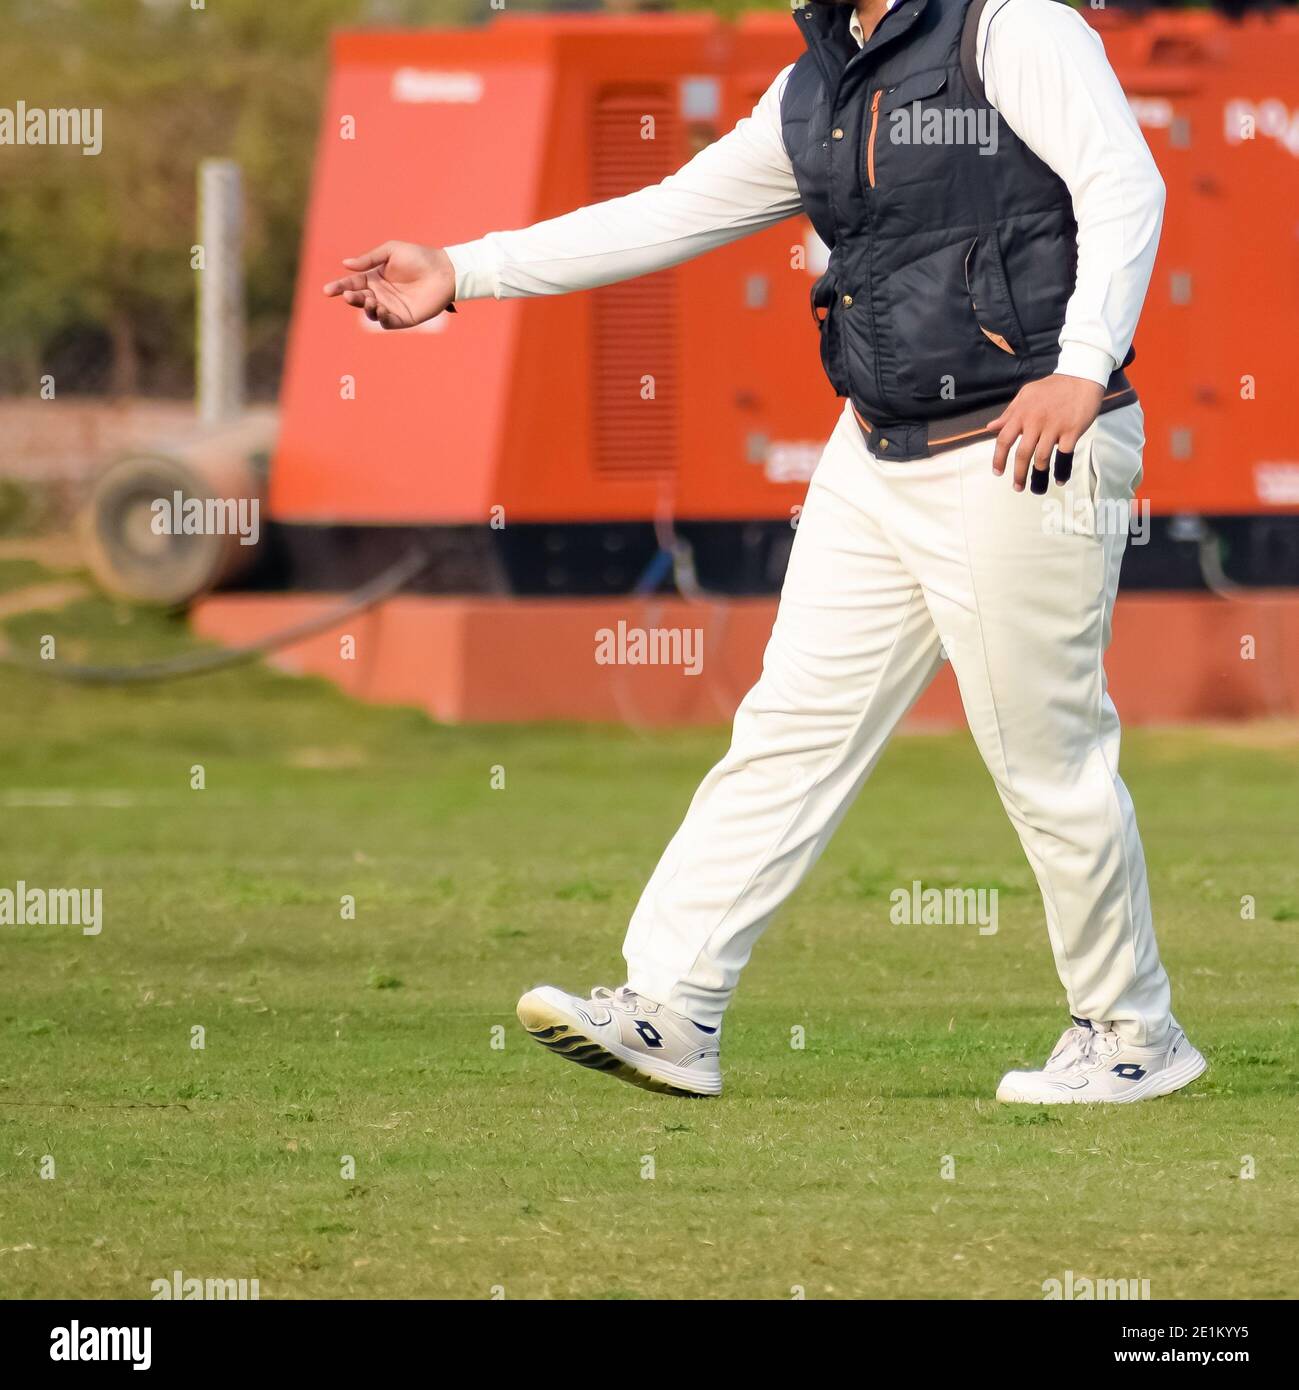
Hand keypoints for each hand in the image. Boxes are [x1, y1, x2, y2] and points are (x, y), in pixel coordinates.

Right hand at [322, 241, 456, 328]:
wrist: (444, 271)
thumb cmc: (419, 257)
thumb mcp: (391, 251)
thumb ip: (369, 259)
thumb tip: (346, 264)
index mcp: (375, 277)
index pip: (352, 283)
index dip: (340, 287)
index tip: (328, 291)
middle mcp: (380, 294)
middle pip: (359, 299)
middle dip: (352, 298)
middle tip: (350, 294)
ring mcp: (391, 307)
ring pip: (371, 312)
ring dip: (365, 308)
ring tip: (369, 300)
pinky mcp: (404, 319)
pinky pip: (387, 322)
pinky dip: (380, 318)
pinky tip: (380, 309)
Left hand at [987, 374, 1104, 492]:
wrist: (1082, 376)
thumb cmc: (1052, 387)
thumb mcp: (1026, 395)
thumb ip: (1009, 413)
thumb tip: (991, 427)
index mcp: (1021, 413)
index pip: (1004, 440)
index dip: (998, 458)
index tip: (998, 472)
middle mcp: (1035, 422)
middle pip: (1022, 454)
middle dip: (1018, 474)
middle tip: (1017, 487)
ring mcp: (1054, 427)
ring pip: (1042, 458)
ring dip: (1038, 477)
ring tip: (1036, 488)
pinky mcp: (1072, 431)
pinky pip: (1065, 456)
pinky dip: (1062, 470)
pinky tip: (1060, 480)